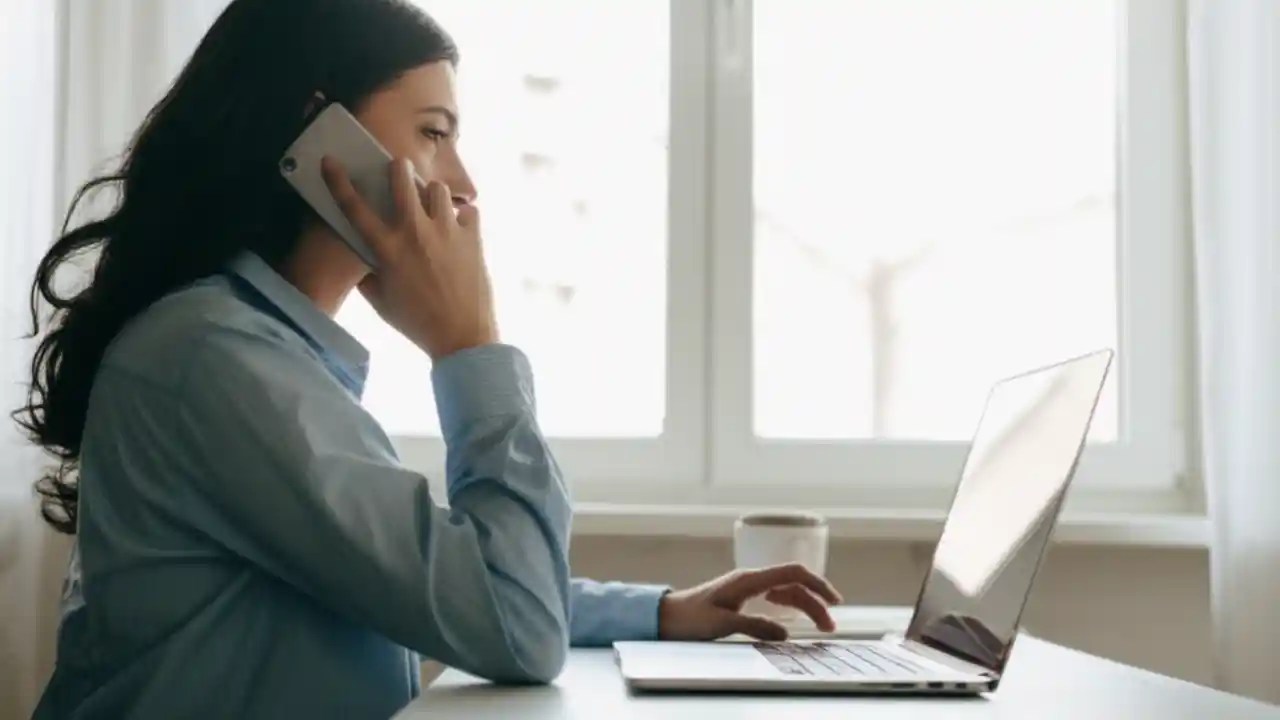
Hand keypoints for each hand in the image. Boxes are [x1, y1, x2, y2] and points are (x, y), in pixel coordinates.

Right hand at [321, 157, 497, 359]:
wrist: (462, 337)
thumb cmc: (417, 322)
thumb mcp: (381, 302)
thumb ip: (368, 275)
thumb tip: (364, 259)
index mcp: (387, 249)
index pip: (354, 208)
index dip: (338, 181)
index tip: (330, 161)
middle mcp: (415, 232)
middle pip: (402, 178)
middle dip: (398, 169)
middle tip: (398, 172)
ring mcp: (446, 231)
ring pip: (438, 189)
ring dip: (432, 195)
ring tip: (433, 209)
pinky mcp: (472, 237)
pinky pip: (468, 210)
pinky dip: (462, 217)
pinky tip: (459, 230)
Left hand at [658, 563, 842, 641]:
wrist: (668, 615)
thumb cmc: (690, 618)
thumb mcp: (722, 624)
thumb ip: (754, 625)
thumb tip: (785, 632)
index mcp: (748, 579)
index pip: (791, 572)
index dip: (816, 583)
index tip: (834, 600)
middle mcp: (751, 579)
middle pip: (793, 584)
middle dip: (815, 602)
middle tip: (830, 626)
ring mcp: (748, 586)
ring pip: (786, 591)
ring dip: (806, 605)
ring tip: (821, 625)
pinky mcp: (744, 595)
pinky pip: (775, 596)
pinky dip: (791, 605)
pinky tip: (798, 616)